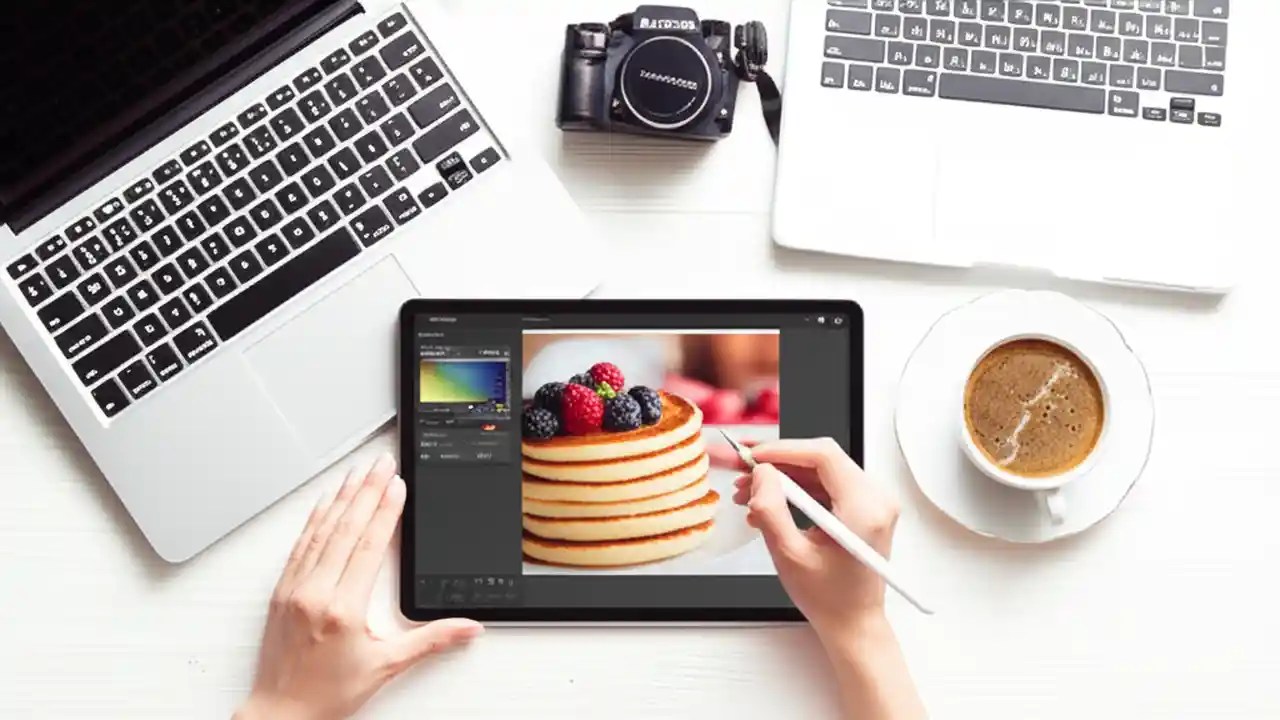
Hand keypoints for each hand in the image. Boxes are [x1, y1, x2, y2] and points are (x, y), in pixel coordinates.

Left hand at [236, 453, 482, 719]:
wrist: (281, 713)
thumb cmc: (326, 694)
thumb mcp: (386, 666)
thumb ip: (430, 641)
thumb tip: (468, 628)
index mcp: (343, 608)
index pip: (368, 546)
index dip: (385, 511)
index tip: (396, 486)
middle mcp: (315, 592)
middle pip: (345, 528)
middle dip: (366, 491)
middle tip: (381, 464)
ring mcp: (295, 588)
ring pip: (321, 531)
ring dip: (341, 497)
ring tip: (356, 472)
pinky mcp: (281, 590)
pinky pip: (301, 544)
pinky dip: (315, 518)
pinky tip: (325, 502)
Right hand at [727, 438, 900, 643]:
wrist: (853, 623)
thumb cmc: (830, 599)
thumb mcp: (789, 555)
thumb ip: (771, 510)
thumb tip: (762, 474)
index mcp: (865, 508)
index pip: (823, 456)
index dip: (783, 450)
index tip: (753, 456)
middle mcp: (876, 499)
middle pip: (821, 459)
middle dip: (778, 463)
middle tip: (744, 472)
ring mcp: (872, 502)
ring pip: (820, 470)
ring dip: (783, 477)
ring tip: (750, 493)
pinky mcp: (863, 508)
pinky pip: (826, 485)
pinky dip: (796, 490)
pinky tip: (769, 503)